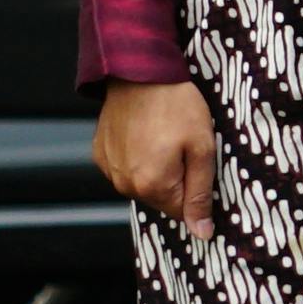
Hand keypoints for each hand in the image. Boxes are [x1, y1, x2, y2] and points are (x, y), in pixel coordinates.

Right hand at [94, 76, 221, 231]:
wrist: (140, 70)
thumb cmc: (176, 105)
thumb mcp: (202, 148)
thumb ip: (201, 194)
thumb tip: (202, 233)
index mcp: (153, 186)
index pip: (183, 210)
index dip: (197, 186)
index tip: (199, 161)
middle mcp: (125, 184)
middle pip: (162, 198)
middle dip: (177, 177)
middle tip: (183, 143)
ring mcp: (110, 169)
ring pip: (143, 183)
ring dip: (156, 167)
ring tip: (163, 134)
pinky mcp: (101, 152)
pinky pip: (125, 167)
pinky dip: (137, 156)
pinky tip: (145, 132)